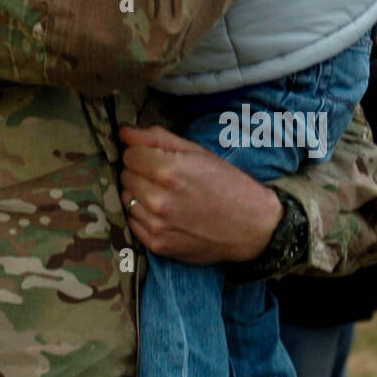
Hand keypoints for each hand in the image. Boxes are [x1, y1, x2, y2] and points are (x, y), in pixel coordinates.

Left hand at [119, 124, 283, 263]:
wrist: (252, 227)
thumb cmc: (227, 184)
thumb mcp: (197, 152)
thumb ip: (157, 138)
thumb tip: (124, 131)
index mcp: (168, 170)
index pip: (129, 154)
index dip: (141, 153)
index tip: (154, 157)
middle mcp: (158, 199)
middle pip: (125, 176)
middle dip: (140, 172)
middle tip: (163, 177)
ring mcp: (157, 225)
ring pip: (126, 199)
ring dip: (140, 195)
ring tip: (165, 196)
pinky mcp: (158, 245)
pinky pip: (132, 223)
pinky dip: (143, 216)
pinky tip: (165, 214)